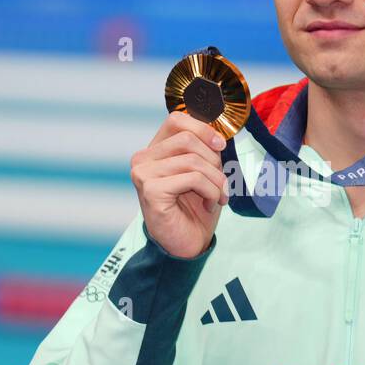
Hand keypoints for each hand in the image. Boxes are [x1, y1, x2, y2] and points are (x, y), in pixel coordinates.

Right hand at [130, 112, 228, 257]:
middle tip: (221, 182)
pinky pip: (193, 178)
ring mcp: (143, 175)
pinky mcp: (151, 191)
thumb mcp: (204, 171)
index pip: (175, 120)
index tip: (220, 145)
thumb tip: (217, 132)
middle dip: (213, 160)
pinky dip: (211, 191)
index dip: (202, 128)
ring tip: (219, 196)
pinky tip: (210, 204)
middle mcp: (142, 159)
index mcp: (154, 150)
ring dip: (216, 179)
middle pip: (187, 139)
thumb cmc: (196, 208)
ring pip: (192, 160)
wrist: (189, 244)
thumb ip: (205, 149)